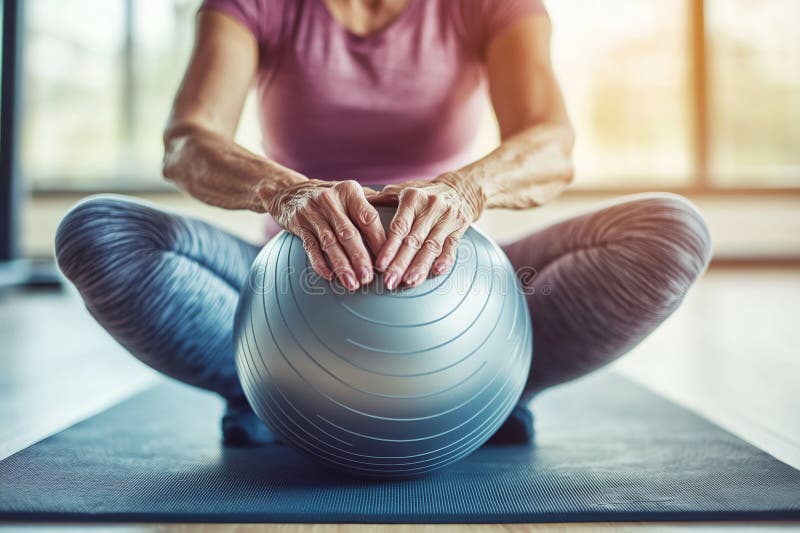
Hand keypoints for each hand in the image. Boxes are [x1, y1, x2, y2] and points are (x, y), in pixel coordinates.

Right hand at [264, 179, 385, 289]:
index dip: (378, 240)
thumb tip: (399, 227)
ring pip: (330, 243)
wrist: (290, 191)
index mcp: (349, 191)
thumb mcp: (350, 193)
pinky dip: (320, 263)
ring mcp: (313, 213)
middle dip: (360, 258)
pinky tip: (330, 277)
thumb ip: (372, 206)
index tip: (387, 261)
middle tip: (369, 279)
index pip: (368, 218)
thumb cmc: (331, 197)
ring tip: (352, 284)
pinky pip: (310, 247)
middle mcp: (331, 200)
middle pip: (349, 234)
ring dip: (342, 266)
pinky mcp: (298, 224)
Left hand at [369, 174, 481, 289]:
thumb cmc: (424, 193)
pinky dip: (445, 260)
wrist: (460, 188)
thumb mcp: (403, 190)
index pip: (399, 227)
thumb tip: (357, 202)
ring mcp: (447, 218)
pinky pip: (452, 246)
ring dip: (420, 266)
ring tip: (409, 282)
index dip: (390, 247)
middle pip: (414, 240)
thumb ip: (381, 198)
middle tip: (390, 281)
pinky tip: (437, 271)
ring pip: (432, 246)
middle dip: (401, 263)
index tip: (380, 265)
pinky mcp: (460, 227)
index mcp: (413, 198)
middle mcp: (431, 207)